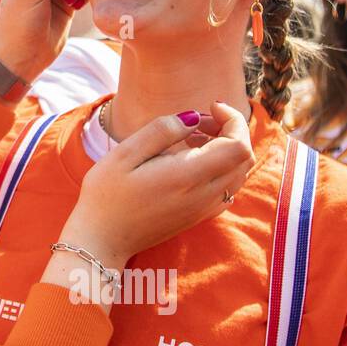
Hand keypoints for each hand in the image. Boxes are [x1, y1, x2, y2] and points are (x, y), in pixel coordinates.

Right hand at [56, 102, 254, 272]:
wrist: (102, 239)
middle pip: (244, 158)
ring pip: (239, 173)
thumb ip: (161, 131)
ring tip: (193, 138)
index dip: (233, 120)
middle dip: (231, 131)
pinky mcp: (199, 217)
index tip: (210, 106)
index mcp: (188, 176)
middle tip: (198, 121)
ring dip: (227, 149)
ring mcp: (204, 209)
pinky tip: (192, 162)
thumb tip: (192, 118)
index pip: (239, 146)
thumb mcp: (124, 153)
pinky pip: (228, 188)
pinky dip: (222, 168)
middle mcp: (204, 195)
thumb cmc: (106, 194)